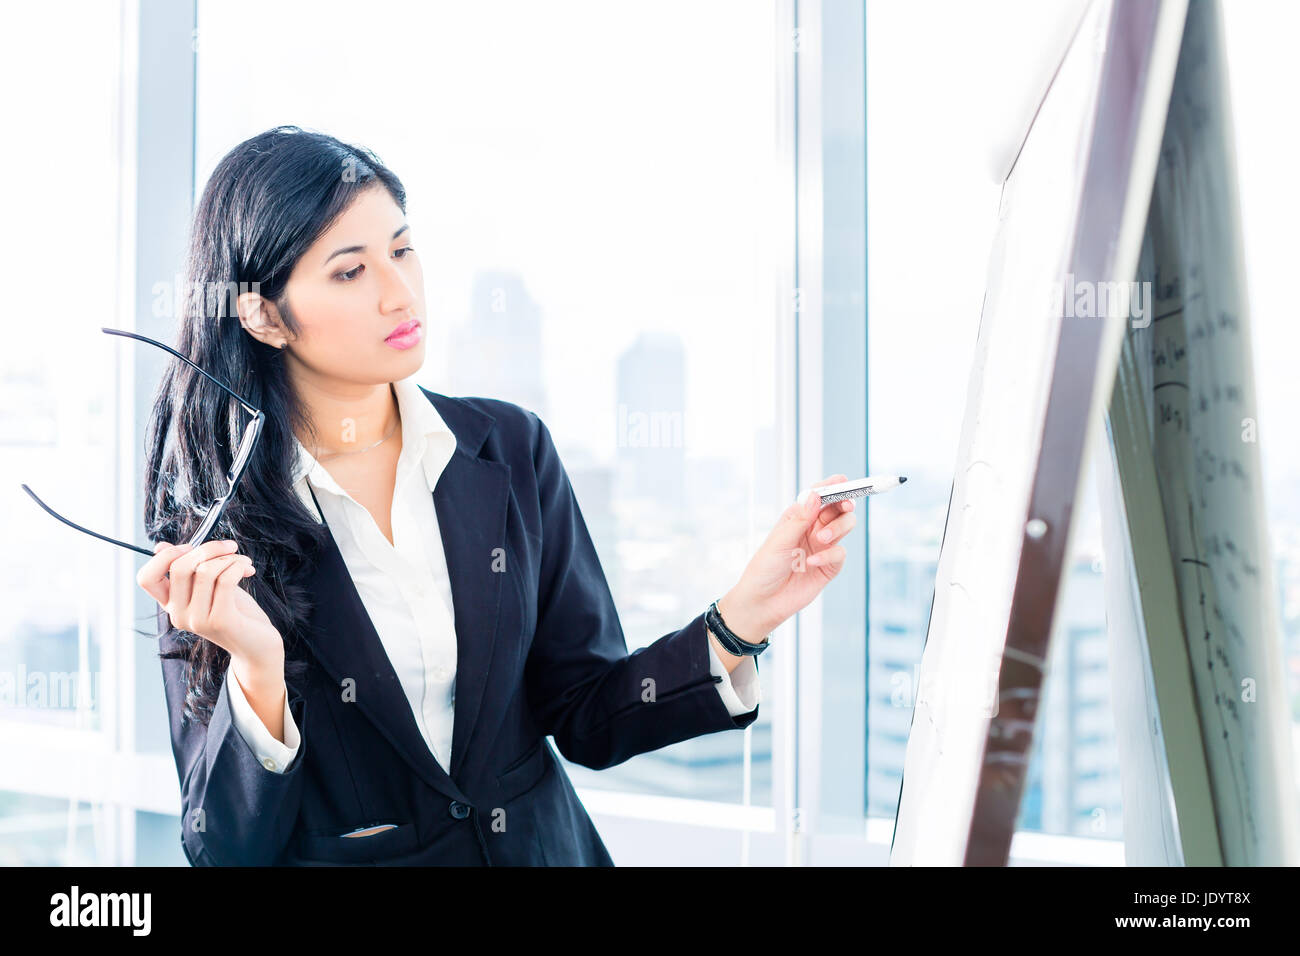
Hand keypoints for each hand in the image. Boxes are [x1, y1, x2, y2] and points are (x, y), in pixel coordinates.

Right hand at [136, 539, 282, 667]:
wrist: (259, 645)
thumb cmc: (236, 612)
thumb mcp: (211, 586)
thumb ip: (190, 569)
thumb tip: (160, 546)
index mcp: (171, 604)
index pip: (146, 578)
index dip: (164, 556)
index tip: (191, 548)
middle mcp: (178, 614)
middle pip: (179, 566)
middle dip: (209, 548)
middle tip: (231, 548)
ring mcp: (197, 620)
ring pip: (206, 570)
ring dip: (230, 558)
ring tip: (244, 563)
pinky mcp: (220, 620)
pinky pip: (225, 579)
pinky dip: (238, 567)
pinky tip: (248, 570)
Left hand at [716, 474, 856, 642]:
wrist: (763, 602)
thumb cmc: (764, 568)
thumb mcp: (779, 541)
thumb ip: (800, 519)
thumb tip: (815, 495)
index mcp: (798, 517)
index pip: (819, 496)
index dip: (832, 486)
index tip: (843, 481)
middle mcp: (812, 529)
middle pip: (838, 508)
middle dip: (844, 505)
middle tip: (845, 506)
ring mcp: (822, 547)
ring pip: (844, 526)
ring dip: (838, 528)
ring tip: (822, 538)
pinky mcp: (829, 566)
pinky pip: (840, 554)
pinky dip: (830, 555)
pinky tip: (812, 562)